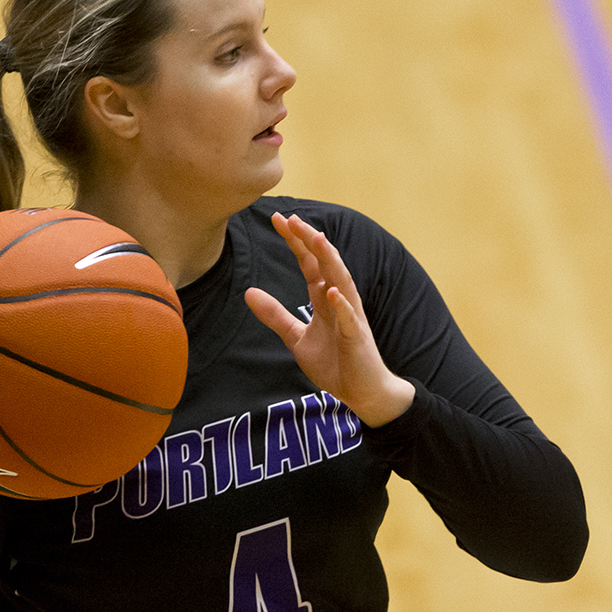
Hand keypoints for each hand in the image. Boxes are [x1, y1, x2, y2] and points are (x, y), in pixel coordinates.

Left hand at [243, 213, 414, 426]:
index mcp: (325, 300)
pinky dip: (342, 305)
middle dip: (310, 241)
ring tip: (317, 239)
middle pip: (325, 265)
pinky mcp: (357, 339)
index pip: (310, 265)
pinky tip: (332, 292)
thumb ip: (276, 316)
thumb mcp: (297, 338)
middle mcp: (340, 302)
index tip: (279, 220)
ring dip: (330, 261)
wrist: (363, 393)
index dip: (296, 243)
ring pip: (342, 282)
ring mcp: (351, 319)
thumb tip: (249, 292)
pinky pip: (349, 319)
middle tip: (292, 219)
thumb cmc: (335, 363)